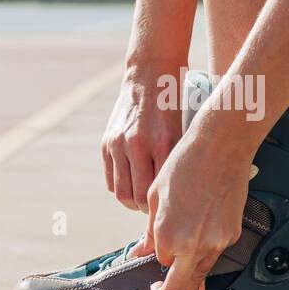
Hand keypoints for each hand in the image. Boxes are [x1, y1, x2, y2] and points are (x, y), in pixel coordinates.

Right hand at [101, 67, 182, 211]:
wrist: (150, 76)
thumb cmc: (174, 106)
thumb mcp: (182, 133)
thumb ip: (175, 163)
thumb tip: (175, 195)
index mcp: (162, 143)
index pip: (159, 191)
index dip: (162, 207)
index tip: (168, 213)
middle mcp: (137, 144)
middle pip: (137, 197)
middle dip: (146, 209)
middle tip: (156, 209)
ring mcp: (118, 143)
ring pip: (121, 192)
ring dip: (131, 202)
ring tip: (143, 202)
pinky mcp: (106, 142)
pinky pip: (110, 179)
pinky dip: (120, 188)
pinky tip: (132, 187)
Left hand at [135, 132, 252, 289]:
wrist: (221, 148)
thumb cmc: (186, 164)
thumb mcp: (156, 197)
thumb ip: (150, 232)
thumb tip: (142, 251)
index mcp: (168, 235)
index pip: (160, 264)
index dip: (155, 267)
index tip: (152, 272)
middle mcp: (193, 245)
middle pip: (182, 289)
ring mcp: (216, 242)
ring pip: (201, 276)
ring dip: (190, 283)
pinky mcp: (231, 235)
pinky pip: (215, 256)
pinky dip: (206, 260)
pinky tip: (200, 256)